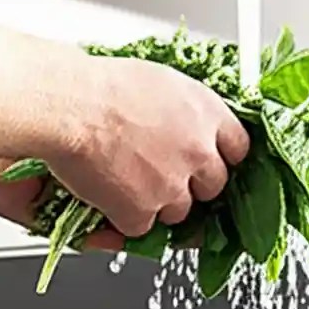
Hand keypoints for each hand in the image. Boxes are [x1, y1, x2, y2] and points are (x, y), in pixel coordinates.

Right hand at [0, 24, 250, 240]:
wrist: (69, 105)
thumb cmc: (104, 85)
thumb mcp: (162, 83)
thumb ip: (187, 110)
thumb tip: (189, 123)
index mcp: (208, 114)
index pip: (240, 147)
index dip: (222, 156)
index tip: (211, 159)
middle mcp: (198, 151)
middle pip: (214, 184)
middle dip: (193, 183)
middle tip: (164, 171)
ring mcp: (172, 185)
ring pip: (180, 210)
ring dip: (159, 201)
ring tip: (128, 177)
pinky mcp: (142, 211)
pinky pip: (142, 226)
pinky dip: (125, 216)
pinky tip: (109, 192)